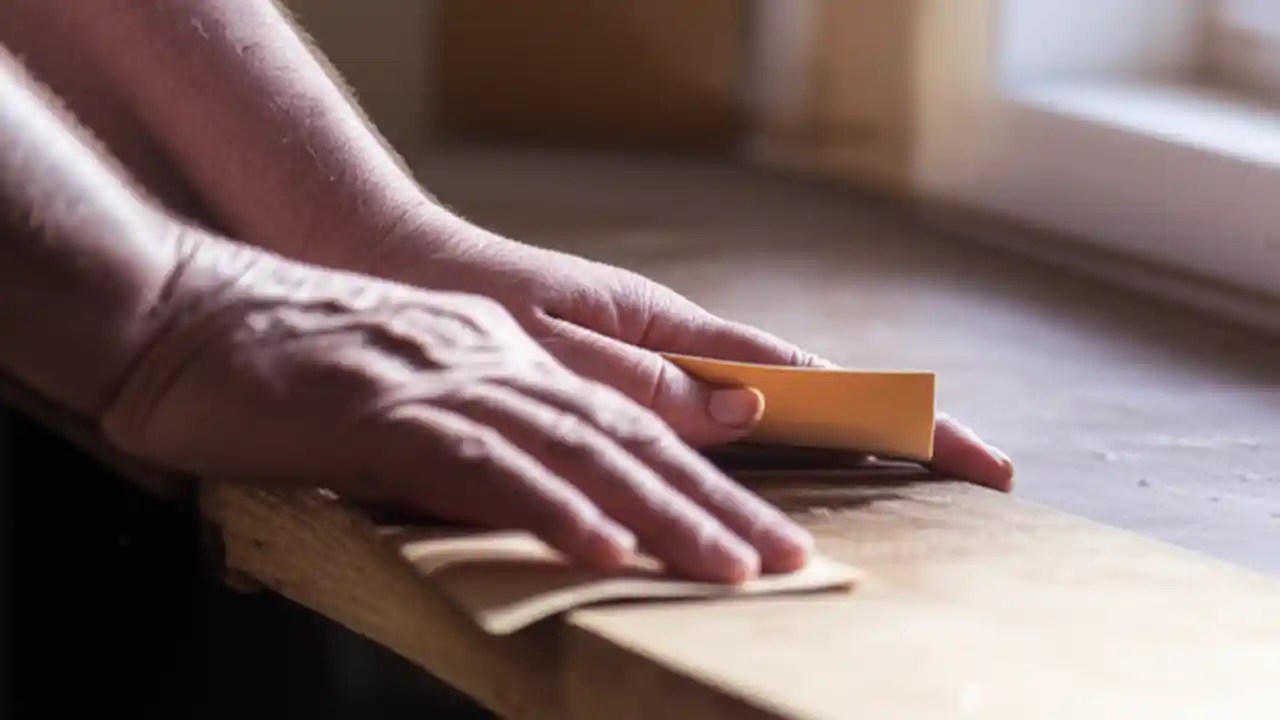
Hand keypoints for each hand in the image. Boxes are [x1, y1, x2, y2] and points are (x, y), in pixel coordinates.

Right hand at [101, 233, 811, 582]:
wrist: (183, 313)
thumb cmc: (289, 364)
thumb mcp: (410, 396)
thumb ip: (481, 436)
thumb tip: (545, 494)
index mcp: (503, 361)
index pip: (622, 426)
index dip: (698, 480)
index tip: (759, 532)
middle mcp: (493, 364)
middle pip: (625, 438)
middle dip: (713, 502)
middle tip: (788, 557)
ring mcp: (442, 383)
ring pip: (577, 449)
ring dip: (661, 511)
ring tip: (732, 565)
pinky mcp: (383, 411)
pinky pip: (481, 465)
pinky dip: (548, 505)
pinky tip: (603, 543)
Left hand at [373, 218, 1015, 491]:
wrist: (411, 278)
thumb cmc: (477, 310)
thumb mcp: (552, 345)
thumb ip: (644, 380)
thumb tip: (752, 411)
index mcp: (680, 337)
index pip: (815, 380)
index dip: (899, 420)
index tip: (973, 455)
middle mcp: (689, 351)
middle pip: (822, 391)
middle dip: (906, 430)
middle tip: (987, 475)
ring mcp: (673, 368)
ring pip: (788, 408)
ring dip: (859, 441)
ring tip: (926, 478)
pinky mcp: (644, 386)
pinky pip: (736, 421)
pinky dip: (793, 444)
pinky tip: (813, 467)